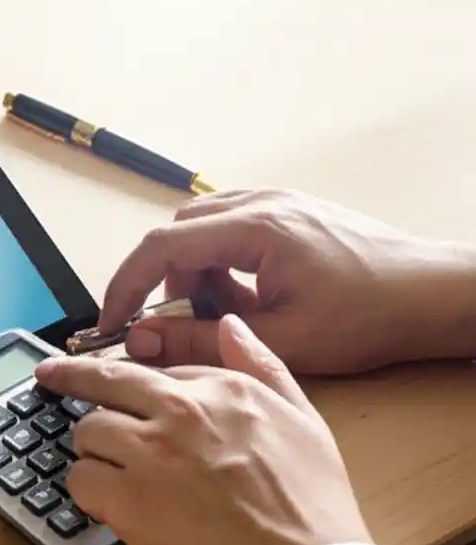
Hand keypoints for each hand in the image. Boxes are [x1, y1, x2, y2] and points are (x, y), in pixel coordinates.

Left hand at [34, 315, 372, 544]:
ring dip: (94, 451)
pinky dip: (87, 493)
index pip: (155, 369)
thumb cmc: (311, 510)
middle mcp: (181, 412)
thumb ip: (262, 367)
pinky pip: (80, 480)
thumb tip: (231, 325)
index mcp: (222, 389)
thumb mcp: (304, 421)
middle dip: (72, 377)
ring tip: (113, 474)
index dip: (134, 385)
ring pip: (87, 431)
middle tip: (49, 377)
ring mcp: (150, 454)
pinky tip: (107, 505)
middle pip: (105, 382)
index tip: (116, 385)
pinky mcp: (128, 500)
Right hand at [100, 189, 475, 373]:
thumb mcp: (280, 340)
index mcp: (256, 228)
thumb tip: (141, 343)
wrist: (434, 293)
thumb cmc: (370, 316)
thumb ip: (200, 340)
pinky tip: (243, 295)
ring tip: (223, 315)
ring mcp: (275, 201)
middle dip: (164, 284)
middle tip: (175, 328)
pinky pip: (228, 228)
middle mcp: (260, 202)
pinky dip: (219, 262)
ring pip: (199, 230)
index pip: (159, 247)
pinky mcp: (287, 210)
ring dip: (193, 273)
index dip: (125, 287)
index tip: (111, 324)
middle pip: (175, 235)